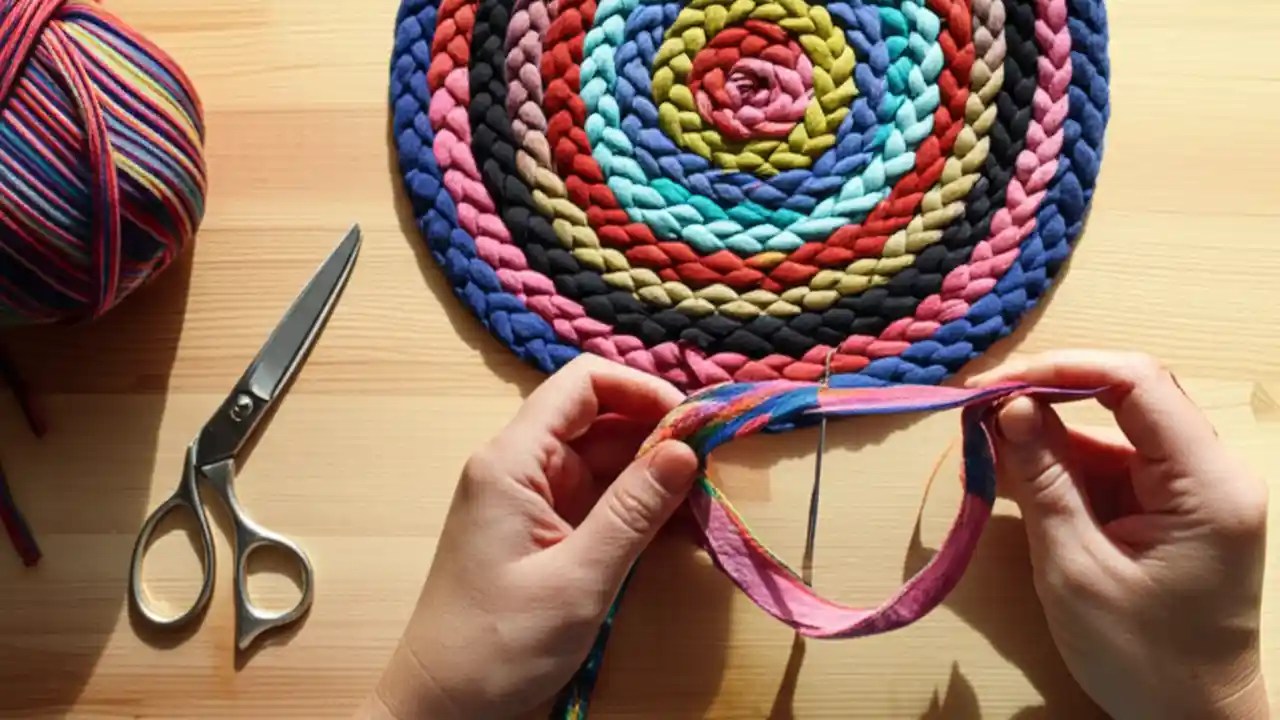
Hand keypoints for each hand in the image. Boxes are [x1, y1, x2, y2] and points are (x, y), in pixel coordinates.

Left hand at [357, 355, 697, 719]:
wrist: (439, 705)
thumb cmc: (497, 645)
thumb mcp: (578, 579)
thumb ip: (634, 511)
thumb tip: (686, 450)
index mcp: (513, 462)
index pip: (582, 385)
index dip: (642, 390)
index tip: (692, 422)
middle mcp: (519, 467)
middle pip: (598, 420)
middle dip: (658, 437)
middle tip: (713, 471)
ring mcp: (529, 499)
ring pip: (603, 461)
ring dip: (653, 477)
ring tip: (704, 505)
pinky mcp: (540, 530)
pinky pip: (596, 499)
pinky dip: (636, 509)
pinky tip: (677, 530)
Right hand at [969, 351, 1269, 719]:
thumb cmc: (1141, 660)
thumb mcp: (1076, 569)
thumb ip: (1044, 480)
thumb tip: (1007, 406)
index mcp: (1206, 485)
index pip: (1138, 384)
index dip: (1062, 368)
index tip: (994, 385)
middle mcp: (1210, 474)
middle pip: (1127, 397)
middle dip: (1046, 395)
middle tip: (975, 408)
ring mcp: (1192, 491)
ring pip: (1112, 431)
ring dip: (1044, 434)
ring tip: (978, 448)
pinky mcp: (1170, 510)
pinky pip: (1111, 466)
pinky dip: (1059, 467)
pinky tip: (1009, 474)